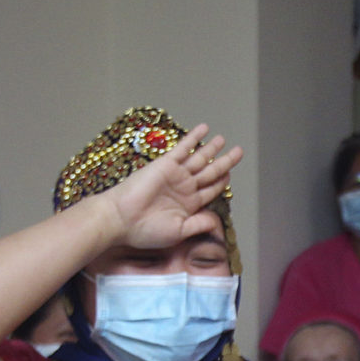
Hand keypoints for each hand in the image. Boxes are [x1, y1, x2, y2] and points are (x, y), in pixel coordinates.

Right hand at [97, 125, 245, 252]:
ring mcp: (175, 174)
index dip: (222, 182)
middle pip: (210, 172)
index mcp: (188, 205)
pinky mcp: (166, 164)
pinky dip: (194, 138)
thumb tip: (216, 220)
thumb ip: (199, 224)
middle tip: (238, 152)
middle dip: (225, 162)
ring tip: (223, 139)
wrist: (121, 219)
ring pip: (199, 158)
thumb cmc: (146, 230)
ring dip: (212, 148)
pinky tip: (204, 129)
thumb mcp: (179, 231)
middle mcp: (184, 188)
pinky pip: (183, 148)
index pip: (210, 190)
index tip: (230, 175)